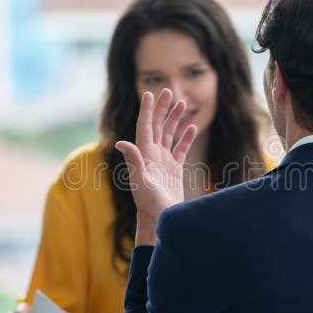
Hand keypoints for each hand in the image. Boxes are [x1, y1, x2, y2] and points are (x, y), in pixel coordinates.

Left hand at [115, 89, 197, 245]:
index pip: (144, 127)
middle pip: (156, 126)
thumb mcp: (141, 182)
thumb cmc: (149, 204)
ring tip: (183, 104)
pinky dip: (185, 137)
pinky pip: (180, 149)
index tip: (149, 94)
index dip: (147, 110)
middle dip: (162, 109)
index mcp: (143, 155)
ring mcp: (163, 162)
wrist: (159, 220)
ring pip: (168, 134)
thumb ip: (134, 161)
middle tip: (169, 91)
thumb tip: (121, 143)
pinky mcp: (174, 169)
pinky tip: (191, 126)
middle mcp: (151, 156)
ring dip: (174, 119)